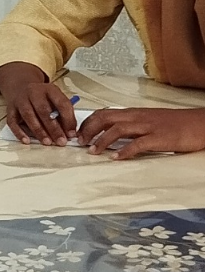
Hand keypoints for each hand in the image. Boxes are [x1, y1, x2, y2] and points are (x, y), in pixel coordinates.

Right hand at [0, 62, 78, 145]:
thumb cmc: (42, 98)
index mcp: (49, 89)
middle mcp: (33, 92)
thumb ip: (63, 113)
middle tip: (61, 141)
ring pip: (28, 115)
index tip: (72, 134)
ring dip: (39, 130)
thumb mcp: (55, 99)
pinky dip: (19, 132)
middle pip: (43, 110)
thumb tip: (70, 133)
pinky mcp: (10, 108)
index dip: (68, 119)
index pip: (61, 103)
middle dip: (53, 128)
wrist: (20, 86)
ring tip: (47, 142)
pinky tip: (27, 141)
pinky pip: (13, 121)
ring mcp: (20, 100)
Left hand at [78, 107, 204, 159]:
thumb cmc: (174, 123)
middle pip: (105, 118)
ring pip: (117, 129)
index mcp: (133, 113)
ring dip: (101, 140)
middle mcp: (137, 117)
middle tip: (80, 142)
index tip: (78, 132)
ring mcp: (147, 127)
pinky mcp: (159, 138)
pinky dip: (125, 151)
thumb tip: (112, 134)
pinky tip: (116, 158)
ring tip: (92, 151)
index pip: (103, 113)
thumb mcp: (148, 120)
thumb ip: (131, 124)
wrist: (199, 123)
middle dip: (88, 130)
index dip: (88, 122)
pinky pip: (138, 144)